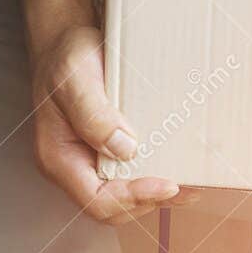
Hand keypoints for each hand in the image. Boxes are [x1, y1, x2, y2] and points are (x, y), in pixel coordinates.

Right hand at [31, 27, 179, 223]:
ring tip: (193, 187)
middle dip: (150, 202)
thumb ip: (93, 115)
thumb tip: (124, 148)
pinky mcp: (110, 156)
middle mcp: (75, 168)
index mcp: (59, 158)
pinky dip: (158, 181)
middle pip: (114, 208)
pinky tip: (183, 174)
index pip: (96, 200)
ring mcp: (92, 164)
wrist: (68, 44)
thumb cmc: (66, 59)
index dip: (132, 199)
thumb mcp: (74, 79)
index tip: (166, 185)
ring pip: (127, 199)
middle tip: (187, 188)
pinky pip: (133, 178)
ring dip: (159, 197)